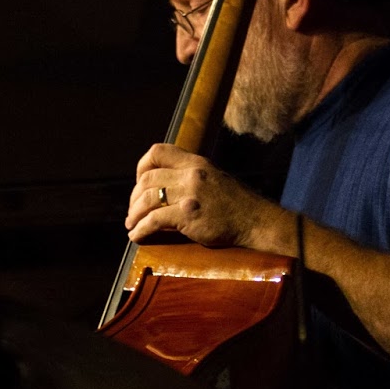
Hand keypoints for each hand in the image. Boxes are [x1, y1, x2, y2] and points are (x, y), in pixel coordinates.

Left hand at [125, 144, 287, 248]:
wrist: (257, 222)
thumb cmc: (236, 205)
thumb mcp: (214, 179)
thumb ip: (190, 177)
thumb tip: (162, 187)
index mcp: (196, 162)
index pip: (158, 152)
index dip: (141, 167)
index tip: (139, 184)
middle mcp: (191, 174)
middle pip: (147, 178)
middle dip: (134, 198)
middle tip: (133, 212)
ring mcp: (190, 194)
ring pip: (147, 198)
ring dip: (134, 215)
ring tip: (132, 225)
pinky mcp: (188, 215)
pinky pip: (154, 220)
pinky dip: (141, 229)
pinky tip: (137, 236)